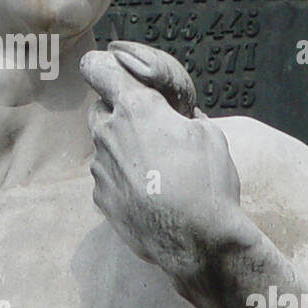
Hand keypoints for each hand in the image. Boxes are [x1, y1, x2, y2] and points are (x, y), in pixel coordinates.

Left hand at [80, 41, 257, 307]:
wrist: (194, 241)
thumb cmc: (207, 181)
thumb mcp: (208, 132)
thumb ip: (179, 116)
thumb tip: (171, 117)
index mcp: (136, 108)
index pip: (99, 69)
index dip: (102, 66)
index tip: (108, 70)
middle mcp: (109, 133)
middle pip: (101, 110)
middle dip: (118, 114)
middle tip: (148, 129)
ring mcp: (100, 168)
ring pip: (104, 146)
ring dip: (122, 150)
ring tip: (156, 170)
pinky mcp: (100, 198)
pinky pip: (107, 178)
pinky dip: (122, 179)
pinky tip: (148, 194)